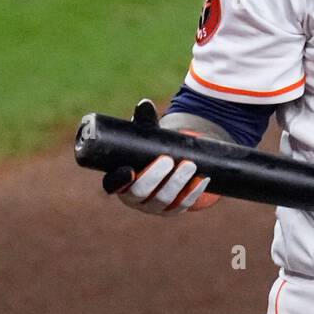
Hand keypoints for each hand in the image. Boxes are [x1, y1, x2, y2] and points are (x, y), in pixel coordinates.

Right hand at [102, 100, 218, 216]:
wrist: (174, 161)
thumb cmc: (153, 147)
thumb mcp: (148, 134)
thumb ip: (144, 120)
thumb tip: (145, 103)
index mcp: (119, 179)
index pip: (111, 185)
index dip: (118, 181)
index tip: (130, 170)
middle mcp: (133, 197)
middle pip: (139, 193)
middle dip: (154, 178)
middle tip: (168, 160)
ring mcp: (153, 206)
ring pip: (163, 201)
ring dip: (177, 184)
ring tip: (190, 165)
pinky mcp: (173, 209)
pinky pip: (182, 205)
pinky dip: (193, 192)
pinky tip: (202, 179)